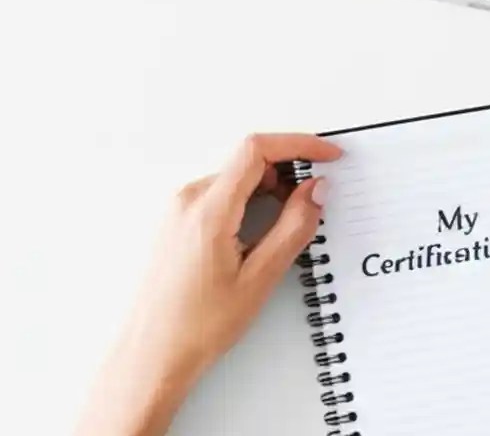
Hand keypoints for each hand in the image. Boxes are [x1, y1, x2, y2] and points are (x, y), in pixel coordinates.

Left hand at [76, 134, 341, 435]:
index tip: (327, 156)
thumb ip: (294, 227)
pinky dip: (251, 201)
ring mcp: (179, 210)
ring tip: (289, 225)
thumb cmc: (198, 326)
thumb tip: (315, 190)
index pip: (256, 150)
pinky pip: (221, 195)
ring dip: (270, 188)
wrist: (150, 355)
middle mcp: (188, 201)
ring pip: (236, 179)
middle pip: (248, 161)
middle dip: (289, 171)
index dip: (299, 145)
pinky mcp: (178, 222)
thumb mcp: (260, 278)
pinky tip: (262, 233)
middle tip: (316, 199)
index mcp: (208, 210)